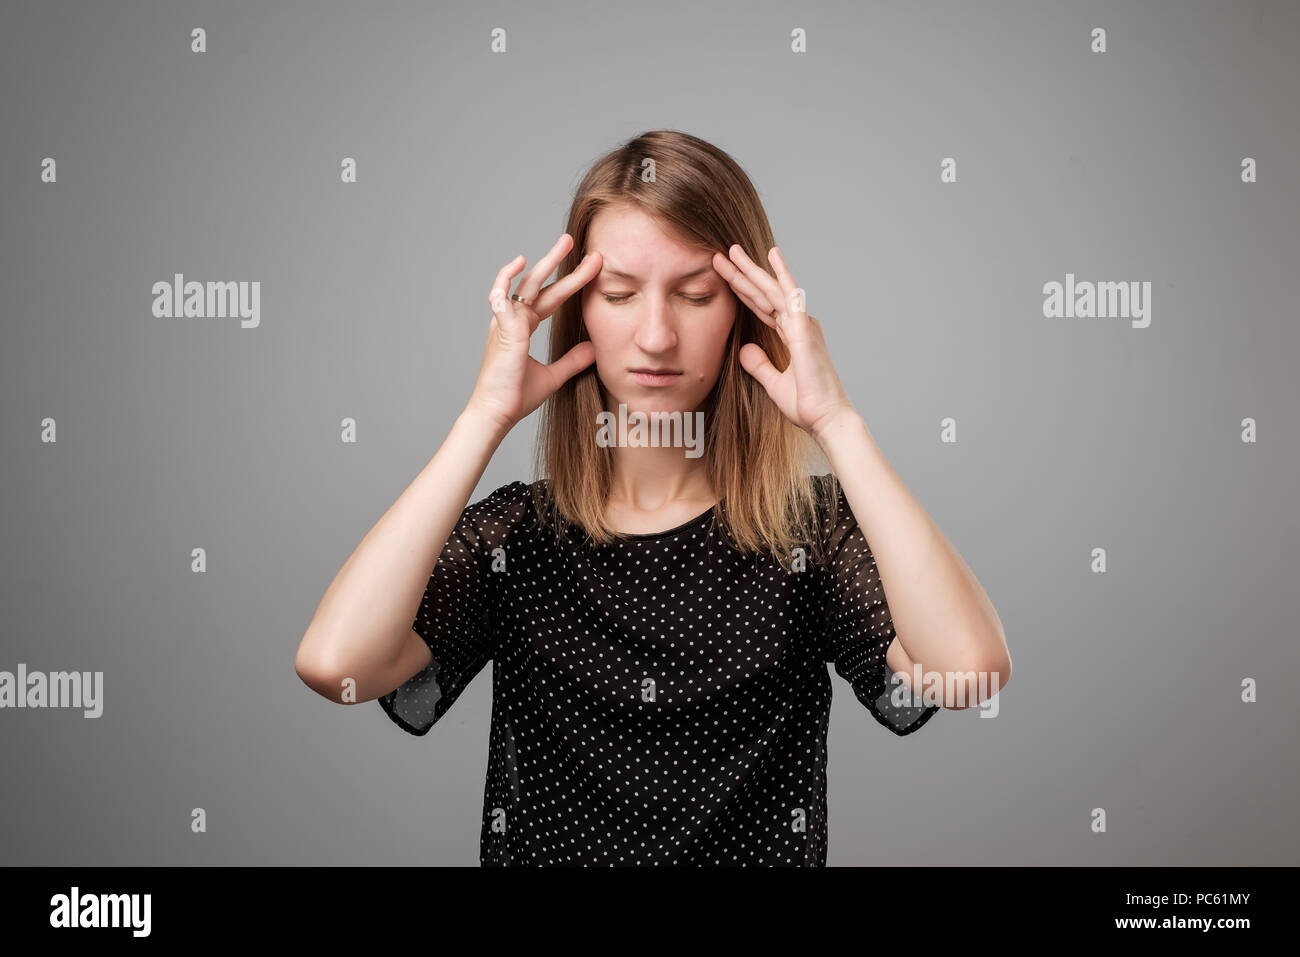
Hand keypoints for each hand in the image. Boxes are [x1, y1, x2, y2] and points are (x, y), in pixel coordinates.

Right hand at [465, 233, 601, 433]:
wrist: (498, 412)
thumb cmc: (516, 396)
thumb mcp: (553, 375)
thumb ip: (572, 360)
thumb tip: (593, 347)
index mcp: (523, 328)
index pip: (551, 298)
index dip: (571, 283)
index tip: (592, 268)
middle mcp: (513, 320)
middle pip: (539, 284)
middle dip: (559, 262)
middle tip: (575, 241)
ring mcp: (505, 322)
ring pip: (527, 285)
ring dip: (546, 263)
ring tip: (566, 244)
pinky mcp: (501, 329)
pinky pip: (500, 297)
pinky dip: (506, 279)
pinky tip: (519, 263)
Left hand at [711, 244, 857, 438]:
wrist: (826, 418)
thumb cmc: (807, 404)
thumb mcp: (774, 383)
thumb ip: (759, 365)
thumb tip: (744, 349)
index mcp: (792, 336)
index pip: (762, 307)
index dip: (742, 291)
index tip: (724, 276)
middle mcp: (799, 324)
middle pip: (763, 293)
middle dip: (741, 274)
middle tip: (721, 254)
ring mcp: (803, 323)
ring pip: (771, 289)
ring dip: (751, 269)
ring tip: (732, 250)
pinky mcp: (805, 328)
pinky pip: (791, 294)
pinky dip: (781, 274)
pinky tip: (772, 254)